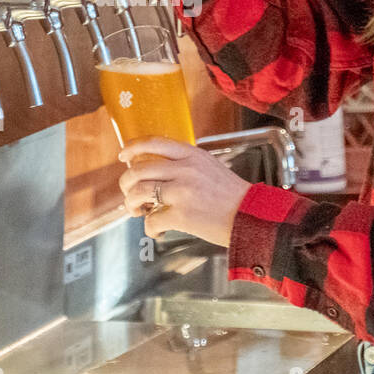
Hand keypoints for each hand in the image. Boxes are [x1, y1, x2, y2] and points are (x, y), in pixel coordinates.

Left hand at [118, 137, 251, 248]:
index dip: (132, 148)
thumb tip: (158, 171)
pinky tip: (157, 230)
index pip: (153, 143)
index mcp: (191, 154)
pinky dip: (150, 228)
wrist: (250, 216)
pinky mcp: (181, 215)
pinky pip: (152, 220)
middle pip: (138, 170)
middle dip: (126, 184)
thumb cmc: (231, 194)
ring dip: (131, 204)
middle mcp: (184, 169)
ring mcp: (181, 192)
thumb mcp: (209, 166)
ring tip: (138, 211)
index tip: (122, 156)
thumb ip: (185, 163)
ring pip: (138, 193)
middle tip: (129, 194)